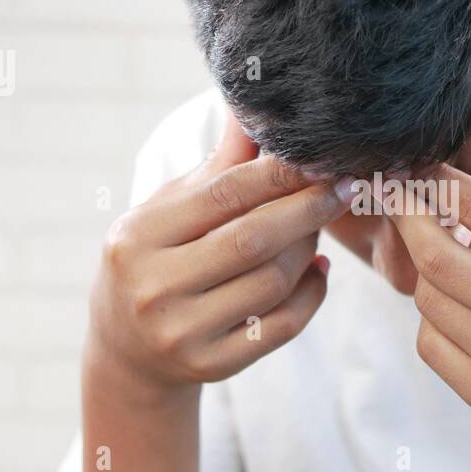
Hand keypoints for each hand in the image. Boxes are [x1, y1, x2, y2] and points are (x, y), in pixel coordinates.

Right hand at [86, 111, 354, 398]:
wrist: (126, 351)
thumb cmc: (154, 260)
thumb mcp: (169, 211)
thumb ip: (218, 166)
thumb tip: (253, 106)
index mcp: (139, 237)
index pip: (223, 196)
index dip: (280, 174)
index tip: (322, 157)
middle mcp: (155, 287)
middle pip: (253, 240)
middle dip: (308, 208)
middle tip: (344, 186)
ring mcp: (182, 332)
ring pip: (273, 283)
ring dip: (308, 249)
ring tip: (319, 227)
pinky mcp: (211, 365)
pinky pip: (281, 326)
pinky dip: (310, 294)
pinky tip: (316, 270)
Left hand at [387, 135, 470, 458]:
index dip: (440, 180)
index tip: (417, 165)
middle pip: (437, 257)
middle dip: (407, 216)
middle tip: (396, 194)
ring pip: (426, 299)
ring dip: (426, 270)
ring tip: (450, 256)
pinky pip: (429, 343)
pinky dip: (434, 317)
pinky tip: (461, 307)